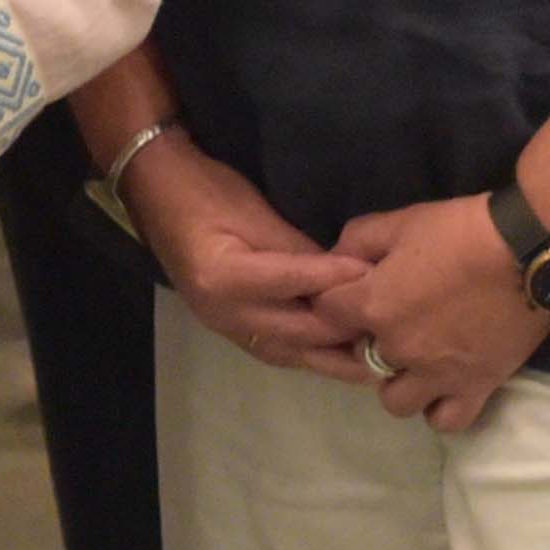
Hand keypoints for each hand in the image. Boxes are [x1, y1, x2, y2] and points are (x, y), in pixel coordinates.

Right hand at [119, 127, 370, 371]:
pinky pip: (277, 351)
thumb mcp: (254, 210)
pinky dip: (310, 353)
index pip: (296, 285)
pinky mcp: (229, 329)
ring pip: (291, 353)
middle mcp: (223, 313)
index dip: (339, 281)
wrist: (156, 192)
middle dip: (346, 331)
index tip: (379, 278)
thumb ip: (298, 249)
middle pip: (298, 332)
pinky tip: (339, 354)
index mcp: (224, 278)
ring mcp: (223, 327)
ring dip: (333, 357)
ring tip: (378, 359)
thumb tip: (346, 274)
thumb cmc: (204, 191)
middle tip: (393, 330)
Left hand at [319, 199, 549, 431]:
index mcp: (373, 305)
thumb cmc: (461, 230)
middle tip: (394, 321)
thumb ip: (359, 240)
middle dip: (369, 341)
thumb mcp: (400, 221)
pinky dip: (441, 408)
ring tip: (418, 360)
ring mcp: (436, 374)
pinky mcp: (476, 387)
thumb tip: (338, 256)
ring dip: (400, 381)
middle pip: (360, 359)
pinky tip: (446, 386)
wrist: (528, 249)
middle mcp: (397, 348)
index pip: (327, 314)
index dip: (337, 301)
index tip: (355, 291)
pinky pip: (445, 421)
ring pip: (396, 401)